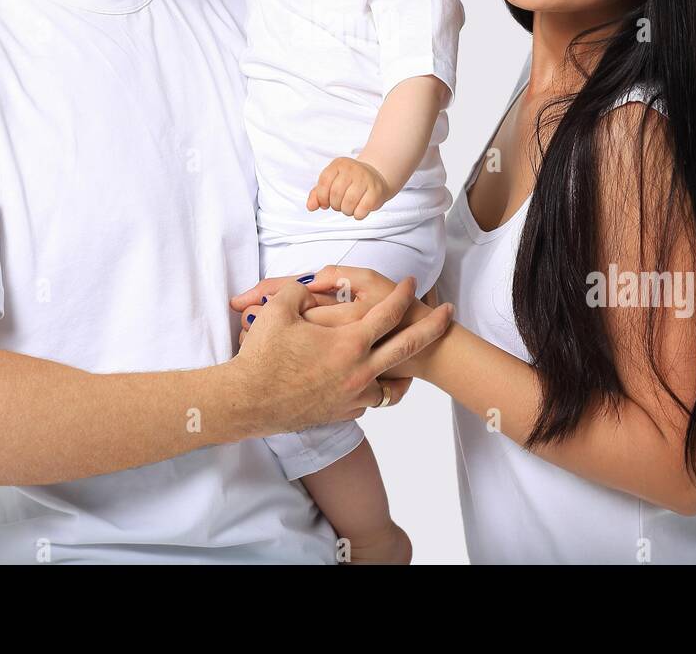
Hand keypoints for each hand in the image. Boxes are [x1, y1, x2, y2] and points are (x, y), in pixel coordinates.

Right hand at [232, 267, 451, 381]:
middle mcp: (360, 370)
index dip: (402, 294)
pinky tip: (369, 381)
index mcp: (350, 342)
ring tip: (411, 363)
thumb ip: (301, 290)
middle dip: (433, 328)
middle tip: (447, 314)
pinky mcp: (342, 413)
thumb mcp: (280, 309)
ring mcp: (353, 396)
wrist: (248, 401)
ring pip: (393, 384)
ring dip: (404, 370)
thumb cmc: (262, 354)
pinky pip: (369, 401)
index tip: (411, 283)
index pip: (388, 313)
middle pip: (408, 347)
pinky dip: (374, 389)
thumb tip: (312, 287)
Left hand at [307, 157, 390, 219]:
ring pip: (349, 202)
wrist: (375, 178)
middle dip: (335, 205)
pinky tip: (359, 210)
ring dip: (346, 211)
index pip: (324, 181)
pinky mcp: (376, 190)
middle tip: (339, 205)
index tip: (325, 203)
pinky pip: (362, 209)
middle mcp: (352, 168)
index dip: (322, 197)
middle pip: (336, 193)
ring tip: (349, 207)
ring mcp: (366, 178)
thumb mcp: (331, 183)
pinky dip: (358, 214)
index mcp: (339, 164)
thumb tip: (311, 206)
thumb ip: (317, 194)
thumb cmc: (350, 182)